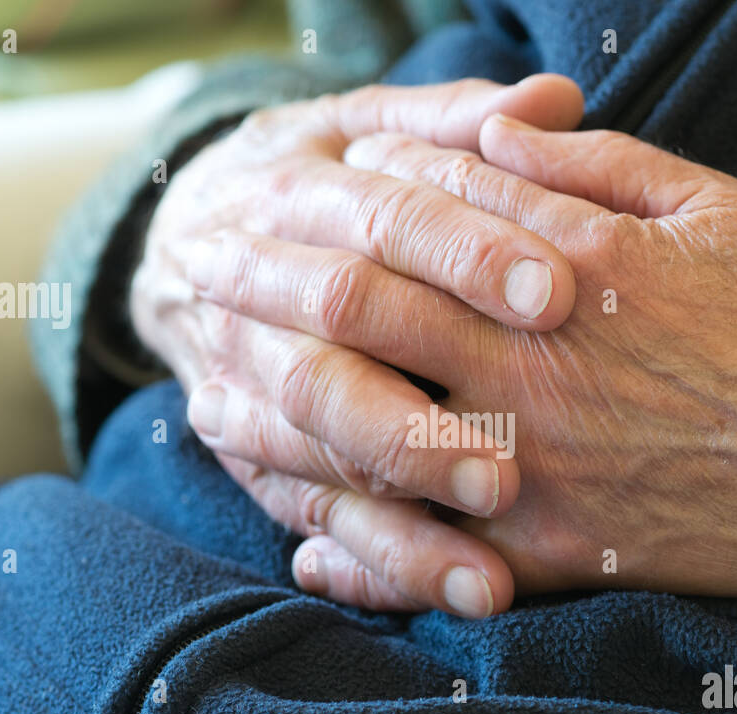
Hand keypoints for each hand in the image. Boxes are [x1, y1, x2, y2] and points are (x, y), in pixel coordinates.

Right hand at [132, 76, 583, 616]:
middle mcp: (253, 293)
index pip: (380, 222)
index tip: (556, 292)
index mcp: (293, 195)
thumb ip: (456, 121)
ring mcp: (241, 382)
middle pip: (330, 355)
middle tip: (510, 470)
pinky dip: (375, 558)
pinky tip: (452, 591)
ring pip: (310, 448)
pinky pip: (308, 511)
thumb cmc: (314, 184)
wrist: (181, 241)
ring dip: (397, 511)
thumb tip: (554, 101)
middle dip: (417, 417)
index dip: (464, 252)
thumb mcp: (364, 125)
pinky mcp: (251, 453)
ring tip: (489, 565)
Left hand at [245, 117, 736, 611]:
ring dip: (290, 427)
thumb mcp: (716, 208)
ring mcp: (541, 464)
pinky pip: (437, 557)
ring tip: (224, 417)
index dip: (361, 198)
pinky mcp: (566, 549)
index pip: (423, 216)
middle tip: (230, 285)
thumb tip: (494, 132)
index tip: (325, 191)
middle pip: (368, 320)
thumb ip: (591, 170)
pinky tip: (310, 548)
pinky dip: (365, 555)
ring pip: (376, 442)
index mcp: (566, 267)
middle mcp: (532, 365)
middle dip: (290, 296)